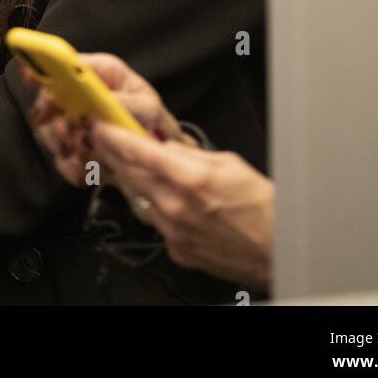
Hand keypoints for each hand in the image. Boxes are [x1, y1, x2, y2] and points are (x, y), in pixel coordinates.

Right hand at [22, 52, 196, 188]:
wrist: (160, 155)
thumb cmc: (155, 122)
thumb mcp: (148, 109)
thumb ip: (125, 105)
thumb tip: (96, 111)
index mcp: (100, 73)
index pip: (66, 62)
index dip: (43, 64)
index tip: (29, 78)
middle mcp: (83, 93)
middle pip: (49, 100)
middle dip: (54, 124)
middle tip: (68, 140)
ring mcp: (76, 118)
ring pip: (51, 132)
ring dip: (66, 150)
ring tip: (88, 160)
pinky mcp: (75, 144)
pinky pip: (62, 157)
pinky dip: (73, 169)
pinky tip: (88, 174)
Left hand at [85, 122, 274, 292]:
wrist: (277, 247)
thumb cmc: (261, 204)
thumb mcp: (228, 162)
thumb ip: (190, 154)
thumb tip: (165, 145)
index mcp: (190, 178)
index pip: (139, 152)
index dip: (115, 137)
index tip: (101, 126)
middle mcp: (176, 207)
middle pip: (131, 175)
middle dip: (114, 155)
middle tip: (102, 140)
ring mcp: (174, 232)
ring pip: (138, 200)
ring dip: (128, 180)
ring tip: (122, 163)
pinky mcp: (177, 250)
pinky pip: (154, 222)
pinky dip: (150, 206)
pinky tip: (153, 195)